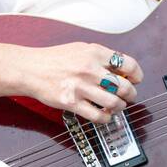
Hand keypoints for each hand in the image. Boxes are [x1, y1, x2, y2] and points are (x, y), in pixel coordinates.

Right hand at [21, 42, 143, 123]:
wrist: (30, 69)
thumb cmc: (55, 59)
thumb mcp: (81, 49)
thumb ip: (101, 58)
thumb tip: (123, 71)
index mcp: (95, 52)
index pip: (128, 64)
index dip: (137, 75)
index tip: (136, 80)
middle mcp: (90, 69)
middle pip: (124, 86)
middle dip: (131, 94)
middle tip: (129, 96)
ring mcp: (81, 87)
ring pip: (113, 103)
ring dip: (120, 107)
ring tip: (117, 106)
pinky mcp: (72, 103)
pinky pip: (97, 115)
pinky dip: (106, 118)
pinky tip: (104, 115)